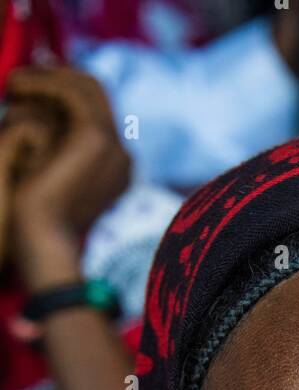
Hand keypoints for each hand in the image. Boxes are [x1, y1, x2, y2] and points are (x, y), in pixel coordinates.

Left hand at [2, 67, 130, 290]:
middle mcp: (122, 156)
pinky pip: (70, 93)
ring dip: (46, 77)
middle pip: (97, 93)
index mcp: (116, 168)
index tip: (31, 86)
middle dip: (58, 77)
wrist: (42, 239)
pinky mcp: (96, 138)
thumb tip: (37, 115)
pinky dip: (41, 84)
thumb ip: (56, 148)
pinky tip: (15, 88)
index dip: (65, 90)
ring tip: (12, 85)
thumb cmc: (37, 218)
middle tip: (21, 79)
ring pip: (85, 87)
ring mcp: (114, 146)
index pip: (97, 113)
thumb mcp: (51, 178)